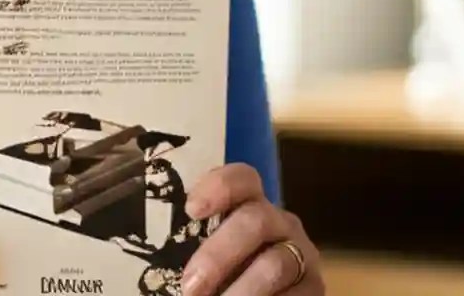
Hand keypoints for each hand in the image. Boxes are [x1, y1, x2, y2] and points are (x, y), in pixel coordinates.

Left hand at [181, 164, 324, 294]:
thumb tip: (149, 254)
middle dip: (218, 256)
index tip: (192, 210)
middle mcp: (279, 222)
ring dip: (242, 291)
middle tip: (190, 287)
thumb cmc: (218, 272)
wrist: (259, 295)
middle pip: (254, 221)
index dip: (218, 187)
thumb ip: (184, 242)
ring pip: (274, 265)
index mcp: (247, 204)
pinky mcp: (314, 287)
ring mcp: (300, 254)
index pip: (241, 179)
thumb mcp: (201, 251)